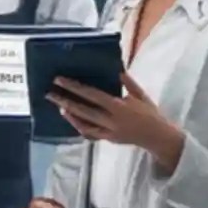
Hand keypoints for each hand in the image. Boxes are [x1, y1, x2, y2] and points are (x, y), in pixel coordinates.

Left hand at [48, 72, 185, 170]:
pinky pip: (90, 133)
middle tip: (50, 92)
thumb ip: (128, 83)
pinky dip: (79, 126)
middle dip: (65, 100)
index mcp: (119, 106)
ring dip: (69, 114)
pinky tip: (71, 118)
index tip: (61, 80)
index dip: (75, 87)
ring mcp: (108, 131)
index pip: (92, 95)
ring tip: (58, 104)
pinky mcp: (108, 138)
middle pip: (83, 109)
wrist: (157, 136)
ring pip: (83, 123)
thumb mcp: (141, 95)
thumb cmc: (150, 113)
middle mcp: (111, 119)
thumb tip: (116, 69)